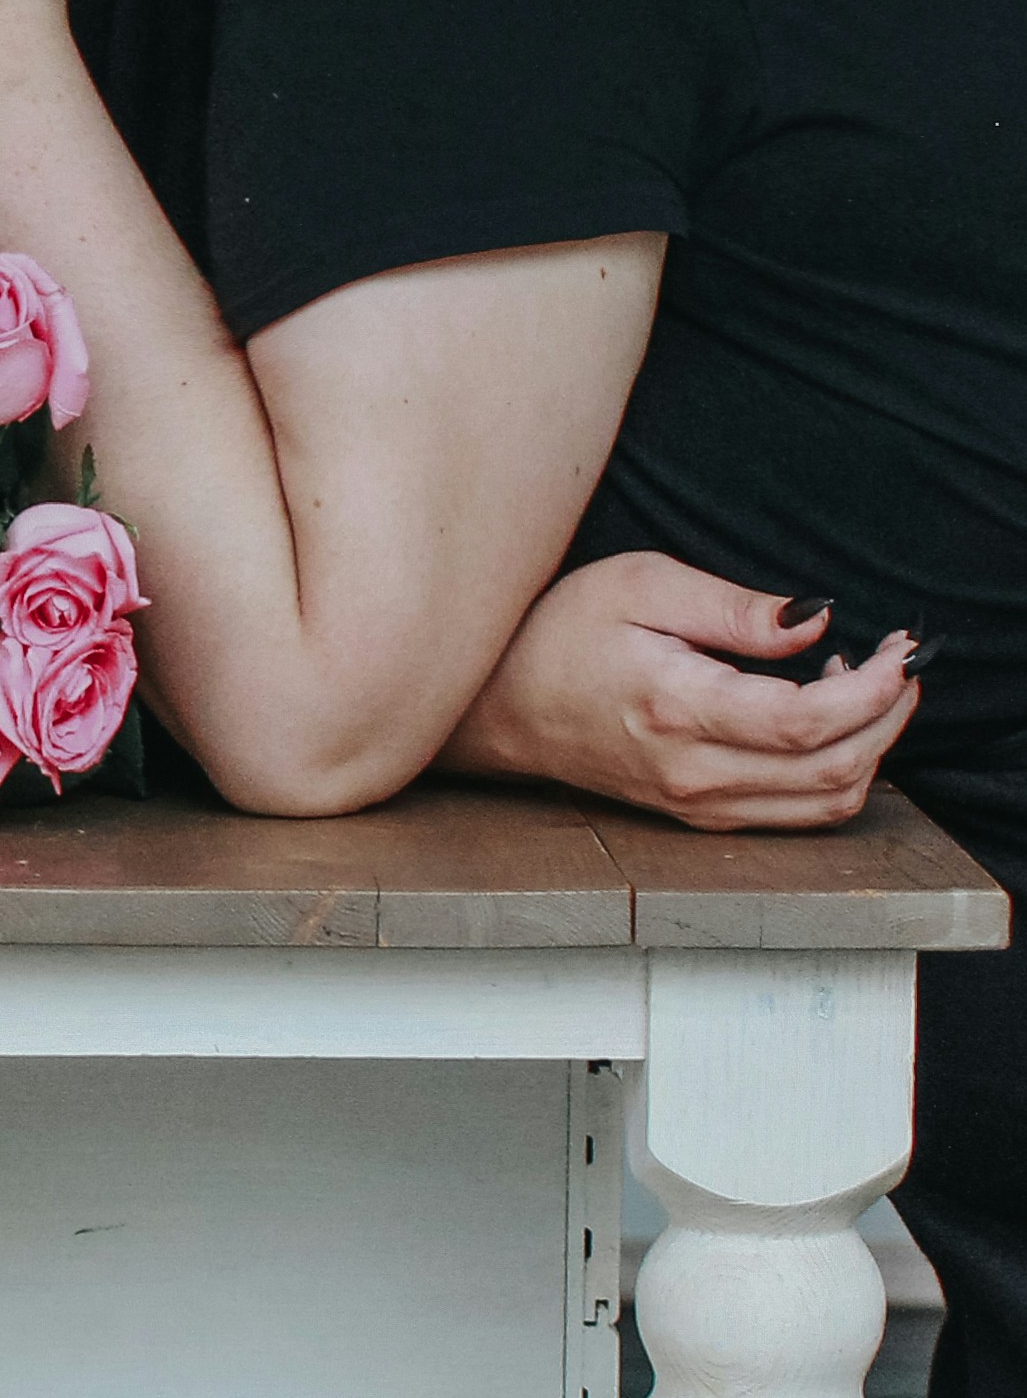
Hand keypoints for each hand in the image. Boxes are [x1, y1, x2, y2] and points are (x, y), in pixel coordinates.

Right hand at [446, 552, 919, 829]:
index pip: (808, 721)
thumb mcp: (641, 584)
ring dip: (870, 749)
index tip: (898, 647)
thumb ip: (735, 607)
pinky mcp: (698, 814)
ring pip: (824, 804)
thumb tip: (815, 622)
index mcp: (678, 708)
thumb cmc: (560, 634)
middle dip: (890, 718)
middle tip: (900, 663)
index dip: (873, 688)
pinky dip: (835, 770)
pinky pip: (795, 812)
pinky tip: (823, 717)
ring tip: (865, 688)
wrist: (498, 706)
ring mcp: (695, 803)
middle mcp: (691, 772)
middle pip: (833, 771)